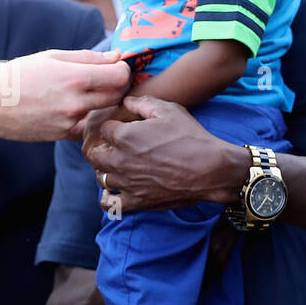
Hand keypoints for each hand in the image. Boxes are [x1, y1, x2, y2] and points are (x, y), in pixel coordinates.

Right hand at [0, 50, 128, 142]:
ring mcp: (70, 122)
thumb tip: (115, 56)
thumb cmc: (19, 75)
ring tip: (87, 92)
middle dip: (118, 85)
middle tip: (108, 78)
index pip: (120, 76)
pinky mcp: (63, 135)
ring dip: (103, 101)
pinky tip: (74, 108)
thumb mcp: (52, 57)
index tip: (118, 66)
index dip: (124, 70)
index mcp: (75, 78)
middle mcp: (76, 103)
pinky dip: (88, 116)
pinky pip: (87, 125)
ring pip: (103, 111)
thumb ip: (88, 57)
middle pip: (118, 96)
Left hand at [86, 95, 246, 213]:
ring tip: (119, 167)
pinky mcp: (136, 201)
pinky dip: (108, 197)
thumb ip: (143, 103)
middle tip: (116, 147)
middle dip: (102, 148)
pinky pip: (110, 203)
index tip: (122, 129)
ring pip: (100, 177)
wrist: (210, 170)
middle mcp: (119, 160)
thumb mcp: (169, 110)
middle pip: (95, 155)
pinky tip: (115, 190)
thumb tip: (126, 101)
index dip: (112, 127)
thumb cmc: (191, 137)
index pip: (103, 130)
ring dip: (106, 171)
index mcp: (124, 136)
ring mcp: (126, 183)